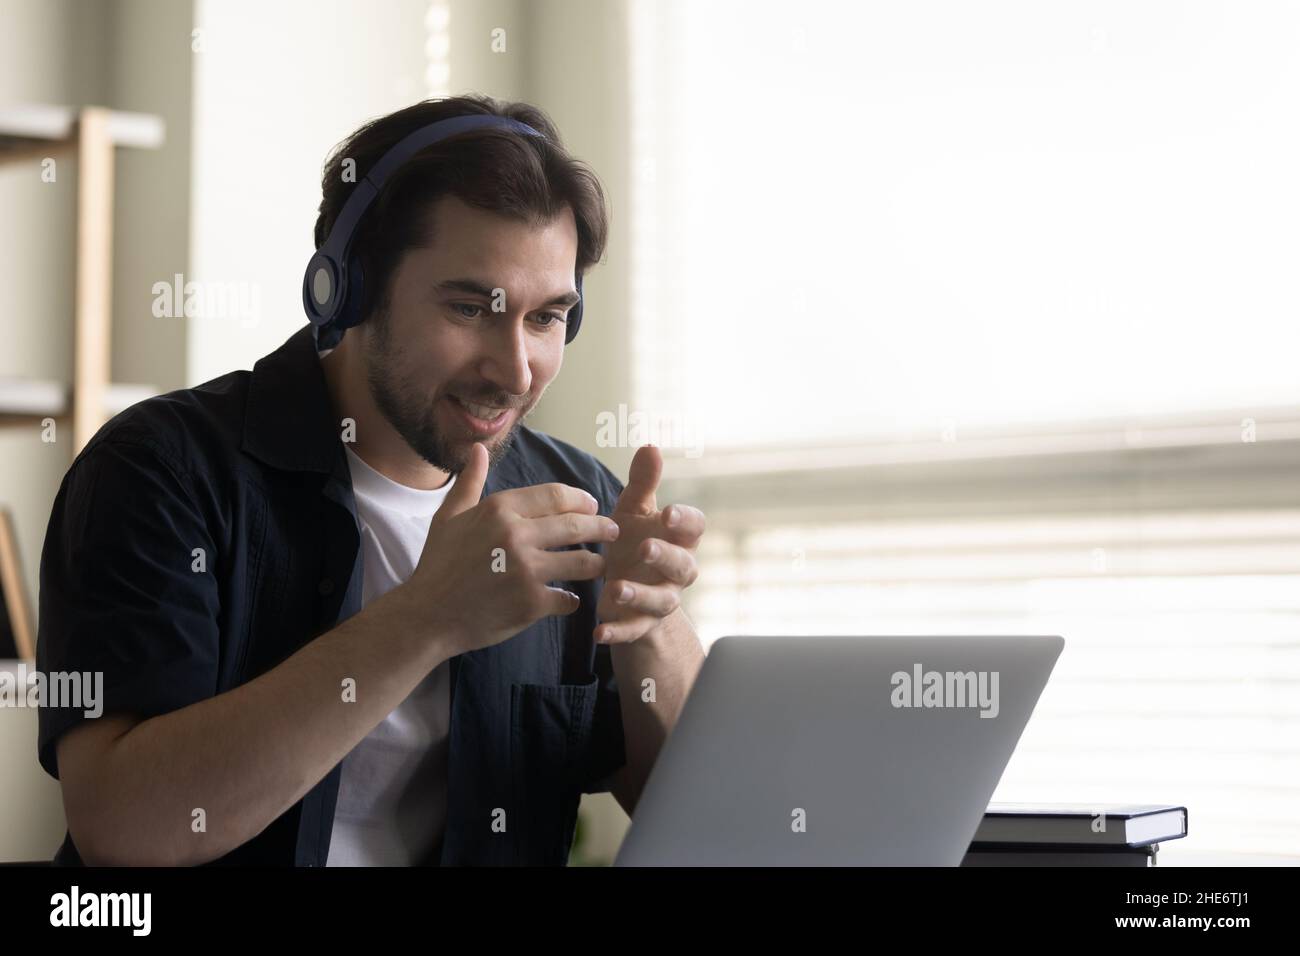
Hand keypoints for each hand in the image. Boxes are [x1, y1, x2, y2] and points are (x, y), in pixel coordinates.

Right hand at [404, 442, 620, 652]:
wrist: (427, 616)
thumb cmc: (438, 565)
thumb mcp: (448, 518)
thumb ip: (470, 482)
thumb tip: (477, 449)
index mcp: (499, 509)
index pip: (556, 495)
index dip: (581, 500)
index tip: (593, 507)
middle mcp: (516, 534)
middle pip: (576, 525)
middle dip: (602, 527)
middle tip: (613, 531)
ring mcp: (526, 569)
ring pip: (582, 561)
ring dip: (596, 564)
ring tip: (601, 565)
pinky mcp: (532, 603)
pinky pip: (569, 599)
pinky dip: (572, 600)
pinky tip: (570, 599)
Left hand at [594, 444, 704, 644]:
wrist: (627, 591)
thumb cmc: (632, 541)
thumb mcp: (634, 512)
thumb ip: (643, 483)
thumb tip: (651, 445)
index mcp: (679, 538)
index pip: (694, 526)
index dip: (684, 520)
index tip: (668, 513)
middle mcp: (677, 571)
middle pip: (683, 565)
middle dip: (665, 556)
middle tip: (644, 547)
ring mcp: (661, 599)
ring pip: (661, 601)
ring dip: (640, 595)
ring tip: (615, 589)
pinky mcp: (641, 624)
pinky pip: (634, 630)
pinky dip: (618, 632)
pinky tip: (598, 632)